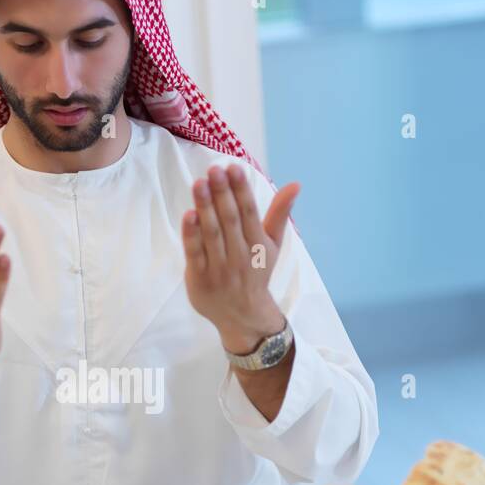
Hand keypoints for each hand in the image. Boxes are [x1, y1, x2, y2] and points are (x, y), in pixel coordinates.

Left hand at [181, 163, 299, 353]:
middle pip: (230, 220)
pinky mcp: (200, 278)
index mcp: (259, 245)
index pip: (250, 213)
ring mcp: (220, 268)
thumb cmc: (255, 273)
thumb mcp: (272, 245)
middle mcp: (241, 256)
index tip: (233, 167)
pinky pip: (195, 254)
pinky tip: (189, 214)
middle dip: (223, 194)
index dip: (241, 190)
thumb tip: (295, 184)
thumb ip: (279, 213)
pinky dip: (192, 235)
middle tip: (214, 169)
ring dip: (206, 207)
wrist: (243, 317)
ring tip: (200, 183)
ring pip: (212, 234)